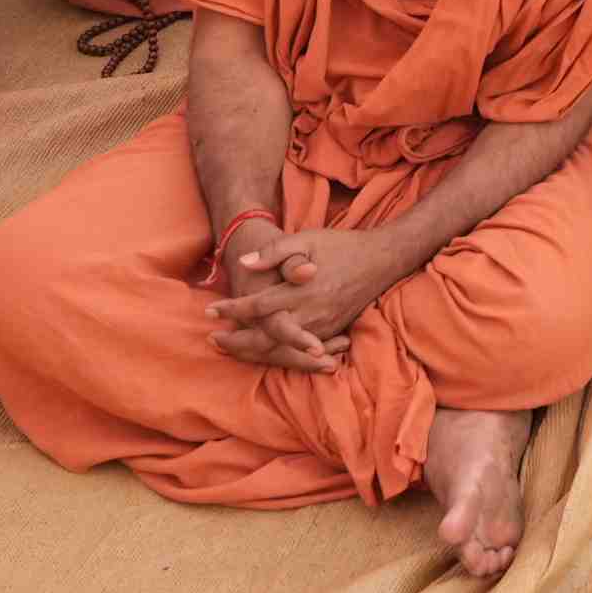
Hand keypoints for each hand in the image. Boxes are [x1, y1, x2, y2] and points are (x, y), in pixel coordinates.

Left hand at [211, 221, 398, 364]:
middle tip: (213, 338)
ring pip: (281, 349)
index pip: (257, 306)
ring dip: (253, 351)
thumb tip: (244, 263)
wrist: (382, 260)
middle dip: (237, 341)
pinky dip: (278, 354)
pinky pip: (300, 351)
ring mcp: (322, 326)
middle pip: (265, 337)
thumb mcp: (307, 238)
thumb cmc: (341, 246)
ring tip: (231, 347)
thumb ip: (275, 251)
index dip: (231, 309)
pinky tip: (262, 351)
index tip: (209, 310)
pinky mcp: (331, 331)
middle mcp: (311, 313)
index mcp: (301, 289)